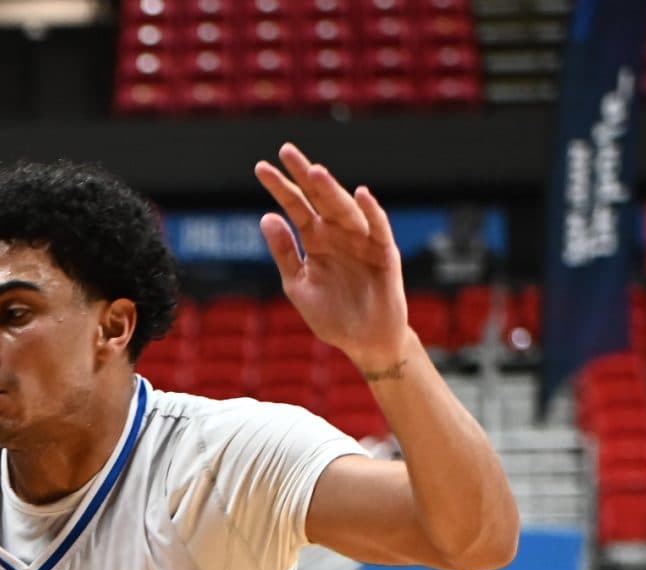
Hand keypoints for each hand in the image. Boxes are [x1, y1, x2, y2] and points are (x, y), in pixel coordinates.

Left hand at [255, 143, 413, 371]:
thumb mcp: (298, 285)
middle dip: (304, 176)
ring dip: (331, 191)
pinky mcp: (385, 254)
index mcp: (316, 241)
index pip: (296, 208)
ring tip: (315, 172)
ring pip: (345, 210)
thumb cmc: (332, 315)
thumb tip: (266, 217)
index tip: (261, 167)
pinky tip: (361, 194)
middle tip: (286, 151)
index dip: (280, 188)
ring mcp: (362, 241)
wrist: (363, 342)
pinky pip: (378, 229)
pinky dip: (371, 212)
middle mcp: (338, 235)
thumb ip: (284, 253)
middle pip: (319, 199)